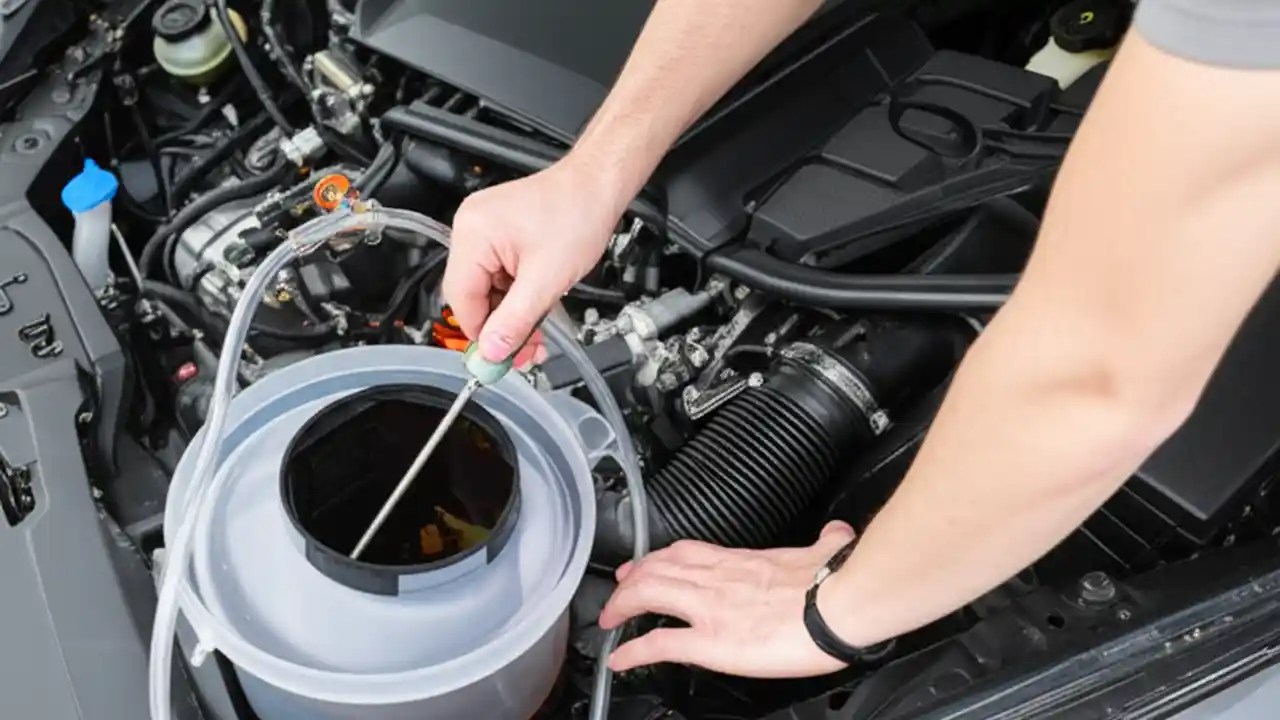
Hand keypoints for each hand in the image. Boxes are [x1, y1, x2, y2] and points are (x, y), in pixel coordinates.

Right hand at [442, 159, 625, 362]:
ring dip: (511, 315)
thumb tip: (492, 351)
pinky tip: (535, 311)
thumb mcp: (547, 280)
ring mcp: (484, 230)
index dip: (481, 333)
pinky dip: (517, 296)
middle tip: (524, 353)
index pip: (462, 299)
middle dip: (500, 328)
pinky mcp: (500, 234)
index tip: (499, 359)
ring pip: (488, 289)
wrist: (598, 186)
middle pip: (472, 295)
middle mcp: (471, 228)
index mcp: (473, 234)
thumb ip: (515, 320)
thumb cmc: (577, 213)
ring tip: (537, 336)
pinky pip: (499, 275)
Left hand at [599, 521, 856, 677]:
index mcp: (742, 561)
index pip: (688, 551)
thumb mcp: (826, 551)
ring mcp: (708, 609)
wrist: (839, 605)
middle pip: (657, 568)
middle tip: (618, 590)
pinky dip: (633, 652)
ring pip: (649, 594)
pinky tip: (619, 659)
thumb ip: (826, 542)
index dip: (660, 556)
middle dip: (631, 579)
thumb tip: (837, 534)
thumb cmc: (836, 584)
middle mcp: (717, 579)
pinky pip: (659, 644)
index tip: (649, 562)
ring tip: (609, 618)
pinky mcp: (709, 642)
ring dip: (622, 605)